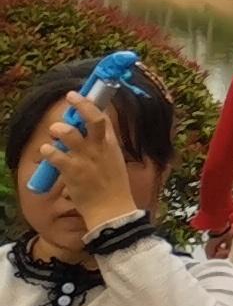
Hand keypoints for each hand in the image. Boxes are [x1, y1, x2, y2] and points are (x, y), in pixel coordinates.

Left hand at [36, 92, 139, 248]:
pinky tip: (46, 151)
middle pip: (93, 119)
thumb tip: (88, 137)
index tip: (79, 95)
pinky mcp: (72, 172)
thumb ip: (102, 148)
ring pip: (70, 134)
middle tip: (70, 97)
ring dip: (60, 130)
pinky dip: (48, 151)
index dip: (91, 104)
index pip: (103, 119)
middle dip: (81, 105)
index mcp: (111, 146)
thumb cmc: (112, 189)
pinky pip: (55, 155)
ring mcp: (86, 159)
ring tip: (55, 131)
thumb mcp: (113, 163)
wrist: (112, 210)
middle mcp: (100, 149)